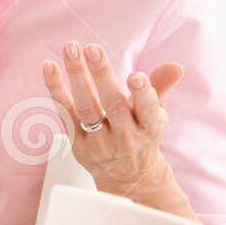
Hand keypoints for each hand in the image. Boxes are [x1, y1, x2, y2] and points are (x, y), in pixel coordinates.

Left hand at [43, 41, 184, 198]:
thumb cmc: (141, 134)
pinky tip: (49, 66)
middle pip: (113, 105)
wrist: (126, 176)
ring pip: (86, 107)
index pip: (148, 110)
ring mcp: (99, 142)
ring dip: (77, 75)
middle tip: (93, 48)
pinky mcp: (77, 143)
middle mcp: (125, 137)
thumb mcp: (156, 114)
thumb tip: (175, 67)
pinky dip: (55, 88)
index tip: (136, 76)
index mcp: (149, 128)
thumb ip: (161, 88)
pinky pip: (64, 112)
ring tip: (70, 49)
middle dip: (102, 75)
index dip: (143, 94)